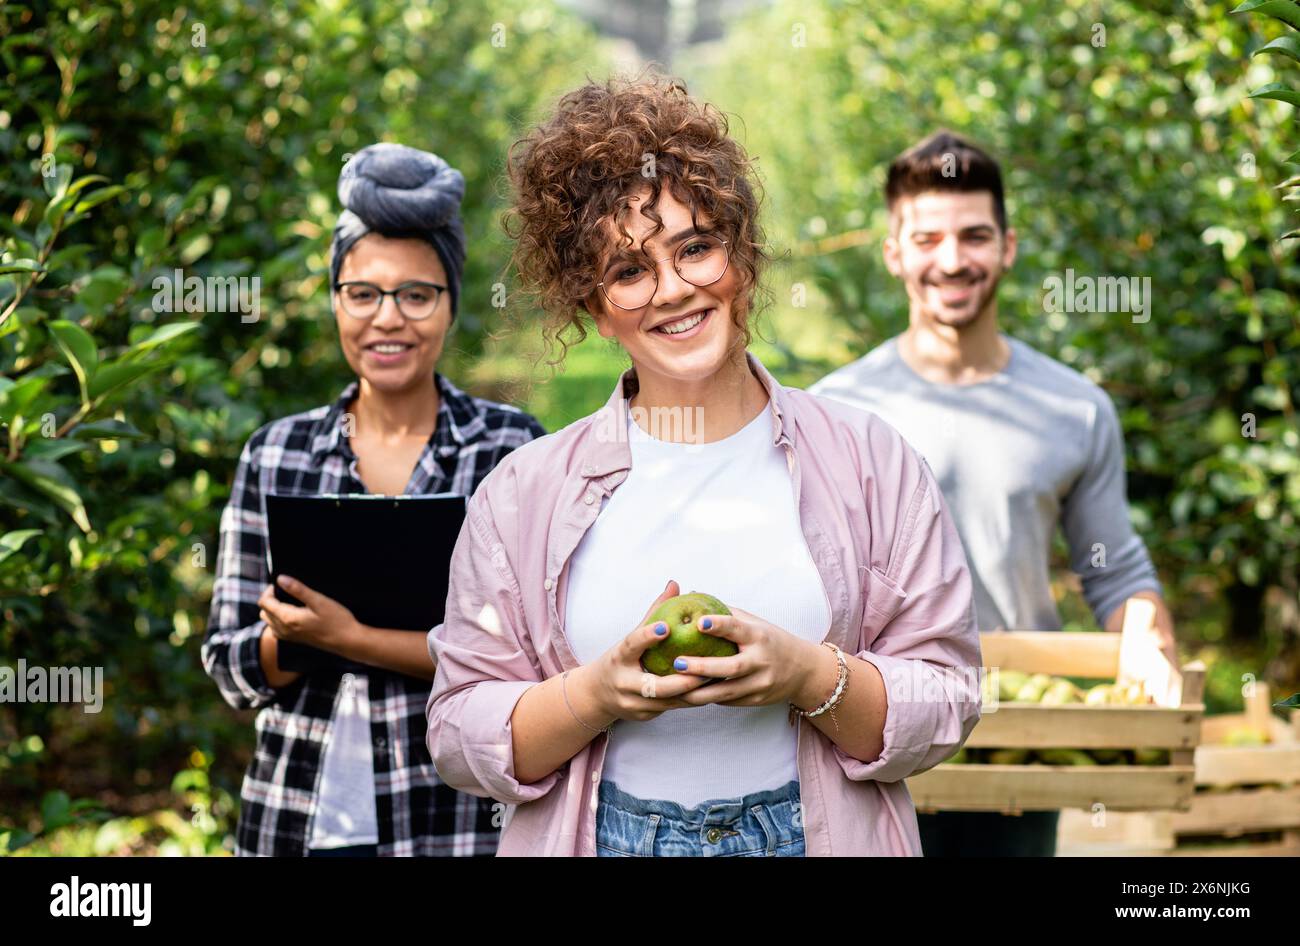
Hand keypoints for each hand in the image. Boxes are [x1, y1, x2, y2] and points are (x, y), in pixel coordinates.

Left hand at [258, 575, 359, 653]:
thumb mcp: (319, 601)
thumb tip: (281, 579)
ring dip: (273, 609)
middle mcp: (283, 629)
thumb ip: (298, 589)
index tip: (281, 583)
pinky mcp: (294, 639)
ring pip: (269, 620)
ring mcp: (288, 636)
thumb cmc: (336, 620)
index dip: (269, 590)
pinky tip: (292, 612)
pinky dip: (278, 618)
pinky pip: (276, 628)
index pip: (264, 602)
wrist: (347, 641)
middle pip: (264, 611)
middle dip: (270, 599)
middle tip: (285, 590)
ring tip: (289, 600)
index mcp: (287, 618)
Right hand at [579, 579, 710, 722]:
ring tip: (716, 679)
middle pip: (656, 686)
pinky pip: (672, 708)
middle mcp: (623, 684)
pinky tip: (710, 690)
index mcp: (619, 658)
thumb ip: (654, 613)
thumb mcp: (631, 637)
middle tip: (708, 667)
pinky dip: (691, 699)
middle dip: (684, 679)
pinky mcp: (644, 716)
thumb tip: (675, 585)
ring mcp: (633, 704)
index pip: (631, 645)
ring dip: (694, 692)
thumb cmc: (622, 659)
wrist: (597, 695)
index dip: (647, 637)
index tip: (666, 627)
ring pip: (669, 701)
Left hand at [672, 606, 832, 708]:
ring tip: (675, 687)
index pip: (737, 628)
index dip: (719, 625)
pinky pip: (728, 701)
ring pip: (727, 691)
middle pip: (731, 667)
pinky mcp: (756, 700)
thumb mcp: (754, 623)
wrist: (803, 670)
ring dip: (699, 691)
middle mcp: (761, 660)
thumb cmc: (770, 640)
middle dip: (702, 666)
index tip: (699, 622)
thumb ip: (725, 612)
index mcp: (758, 636)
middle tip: (677, 663)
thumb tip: (692, 594)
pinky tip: (689, 696)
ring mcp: (760, 683)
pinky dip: (709, 698)